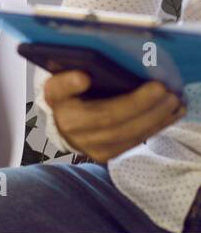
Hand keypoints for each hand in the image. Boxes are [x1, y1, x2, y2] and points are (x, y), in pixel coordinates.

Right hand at [46, 71, 184, 162]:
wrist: (62, 126)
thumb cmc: (67, 96)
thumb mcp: (59, 82)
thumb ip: (67, 79)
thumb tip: (84, 78)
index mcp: (59, 106)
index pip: (64, 93)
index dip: (75, 86)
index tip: (86, 77)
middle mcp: (73, 129)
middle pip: (111, 119)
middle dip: (141, 105)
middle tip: (164, 90)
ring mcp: (92, 146)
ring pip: (128, 133)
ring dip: (155, 117)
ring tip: (173, 101)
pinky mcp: (108, 154)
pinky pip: (135, 140)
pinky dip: (156, 125)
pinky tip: (170, 113)